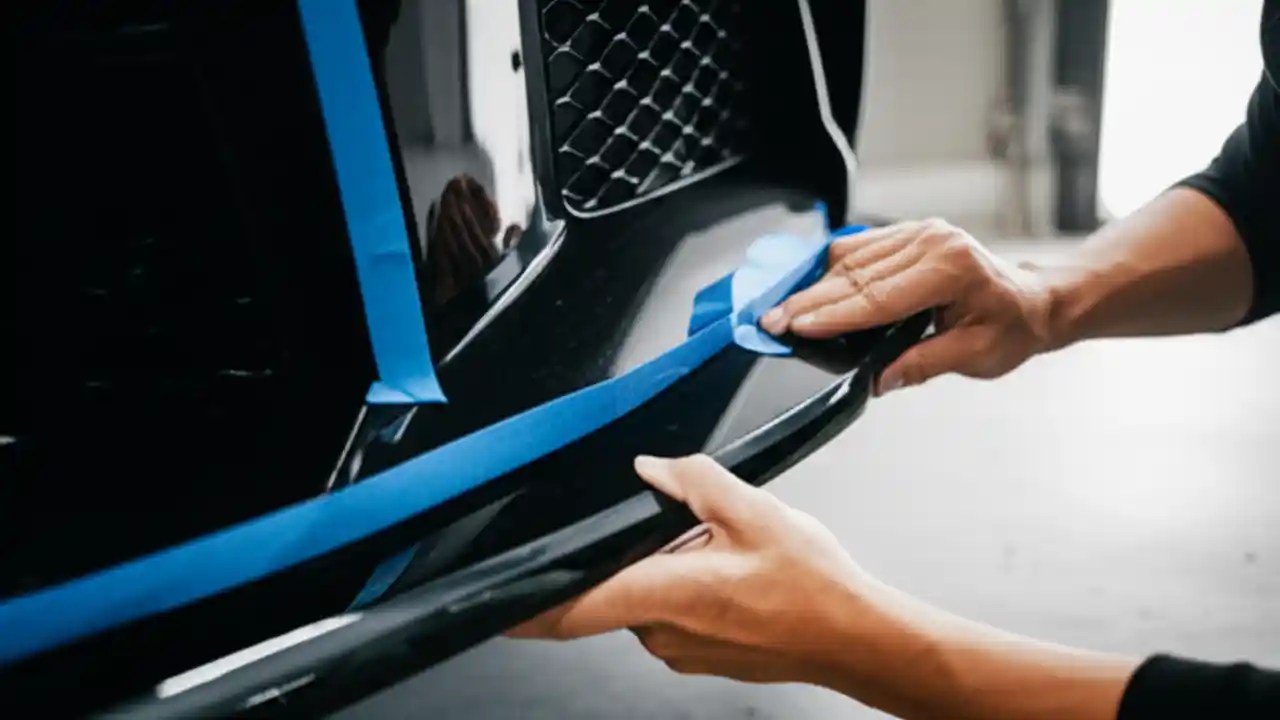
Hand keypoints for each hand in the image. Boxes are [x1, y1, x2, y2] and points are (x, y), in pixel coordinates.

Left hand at [509, 455, 871, 685]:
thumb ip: (695, 482)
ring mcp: (681, 652)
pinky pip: (670, 616)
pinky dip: (687, 590)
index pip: (572, 608)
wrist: (856, 638)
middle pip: (614, 587)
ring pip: (645, 599)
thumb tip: (653, 469)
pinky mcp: (698, 658)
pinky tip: (734, 577)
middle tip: (693, 534)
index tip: (488, 602)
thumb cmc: (814, 588)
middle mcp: (665, 633)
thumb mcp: (756, 512)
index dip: (524, 608)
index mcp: (668, 594)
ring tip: (725, 555)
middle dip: (636, 553)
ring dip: (667, 571)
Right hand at [759, 219, 1056, 393]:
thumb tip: (876, 380)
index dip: (834, 314)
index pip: (878, 296)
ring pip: (850, 257)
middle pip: (855, 274)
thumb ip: (922, 364)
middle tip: (770, 320)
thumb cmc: (1012, 328)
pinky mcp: (909, 233)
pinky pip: (859, 247)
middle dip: (808, 299)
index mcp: (951, 269)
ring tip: (780, 308)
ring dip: (812, 283)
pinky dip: (830, 269)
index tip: (796, 326)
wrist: (1034, 301)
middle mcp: (932, 242)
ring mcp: (919, 232)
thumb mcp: (974, 357)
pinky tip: (806, 287)